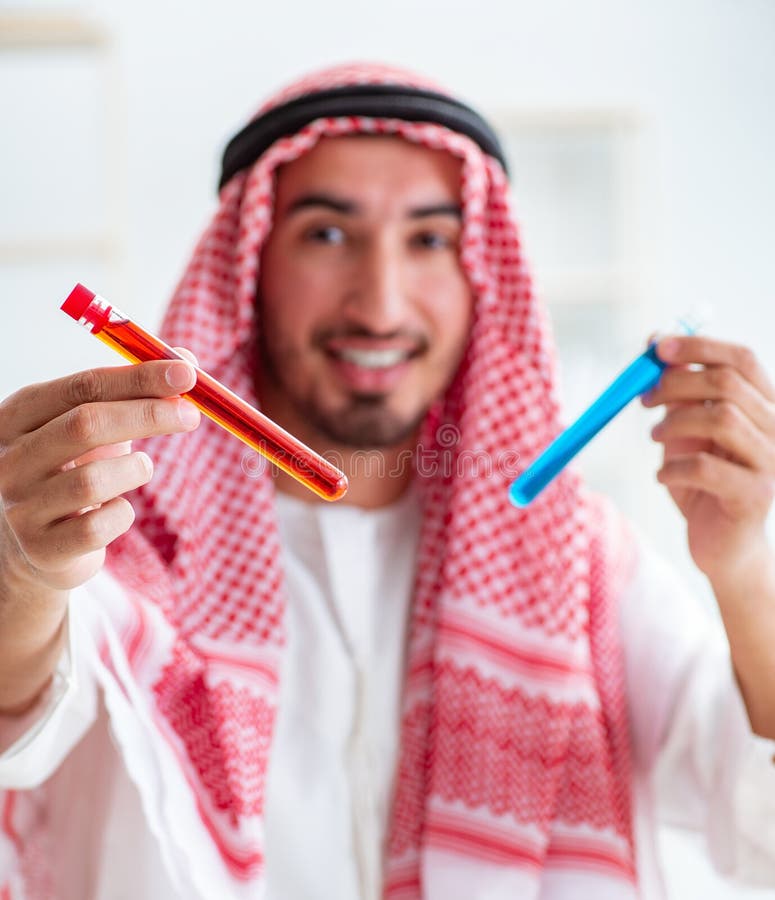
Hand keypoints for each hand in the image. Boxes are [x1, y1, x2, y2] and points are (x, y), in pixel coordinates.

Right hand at [0, 354, 199, 593]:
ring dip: (134, 470)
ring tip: (140, 469)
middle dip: (148, 415)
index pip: (83, 386)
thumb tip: (188, 362)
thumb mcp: (98, 427)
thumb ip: (137, 392)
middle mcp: (9, 458)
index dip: (140, 378)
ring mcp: (19, 505)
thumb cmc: (74, 470)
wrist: (39, 545)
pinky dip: (122, 515)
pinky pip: (98, 528)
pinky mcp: (40, 548)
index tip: (188, 374)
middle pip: (85, 425)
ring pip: (93, 480)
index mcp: (19, 415)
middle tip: (191, 415)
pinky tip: (117, 511)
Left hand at [641, 335, 774, 581]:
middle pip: (727, 383)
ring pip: (721, 418)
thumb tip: (655, 341)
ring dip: (675, 423)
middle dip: (676, 384)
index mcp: (765, 406)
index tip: (656, 346)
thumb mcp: (687, 430)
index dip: (698, 346)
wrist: (723, 548)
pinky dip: (673, 467)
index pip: (742, 359)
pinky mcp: (755, 496)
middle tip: (644, 400)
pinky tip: (663, 477)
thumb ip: (678, 391)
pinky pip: (706, 467)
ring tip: (655, 438)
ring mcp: (771, 462)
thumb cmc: (702, 483)